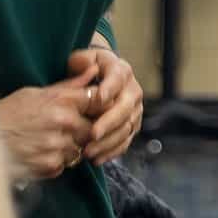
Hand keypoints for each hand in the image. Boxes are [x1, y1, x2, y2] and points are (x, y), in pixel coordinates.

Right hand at [0, 74, 97, 180]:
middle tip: (61, 130)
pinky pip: (64, 165)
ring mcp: (57, 146)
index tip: (87, 109)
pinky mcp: (50, 166)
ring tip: (44, 142)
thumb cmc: (6, 112)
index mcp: (59, 101)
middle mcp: (62, 123)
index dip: (95, 106)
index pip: (97, 100)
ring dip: (67, 148)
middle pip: (92, 128)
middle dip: (82, 131)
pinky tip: (37, 154)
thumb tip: (94, 69)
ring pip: (79, 149)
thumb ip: (68, 85)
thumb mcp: (34, 93)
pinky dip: (54, 162)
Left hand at [68, 46, 143, 166]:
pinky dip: (112, 152)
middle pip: (125, 108)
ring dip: (108, 142)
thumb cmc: (88, 68)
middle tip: (92, 134)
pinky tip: (97, 159)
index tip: (99, 98)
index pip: (117, 79)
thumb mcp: (83, 58)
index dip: (110, 88)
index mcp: (121, 71)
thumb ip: (82, 62)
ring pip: (126, 129)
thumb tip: (87, 66)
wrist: (100, 77)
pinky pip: (126, 142)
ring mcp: (135, 110)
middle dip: (109, 122)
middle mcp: (133, 91)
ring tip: (88, 151)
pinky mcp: (132, 126)